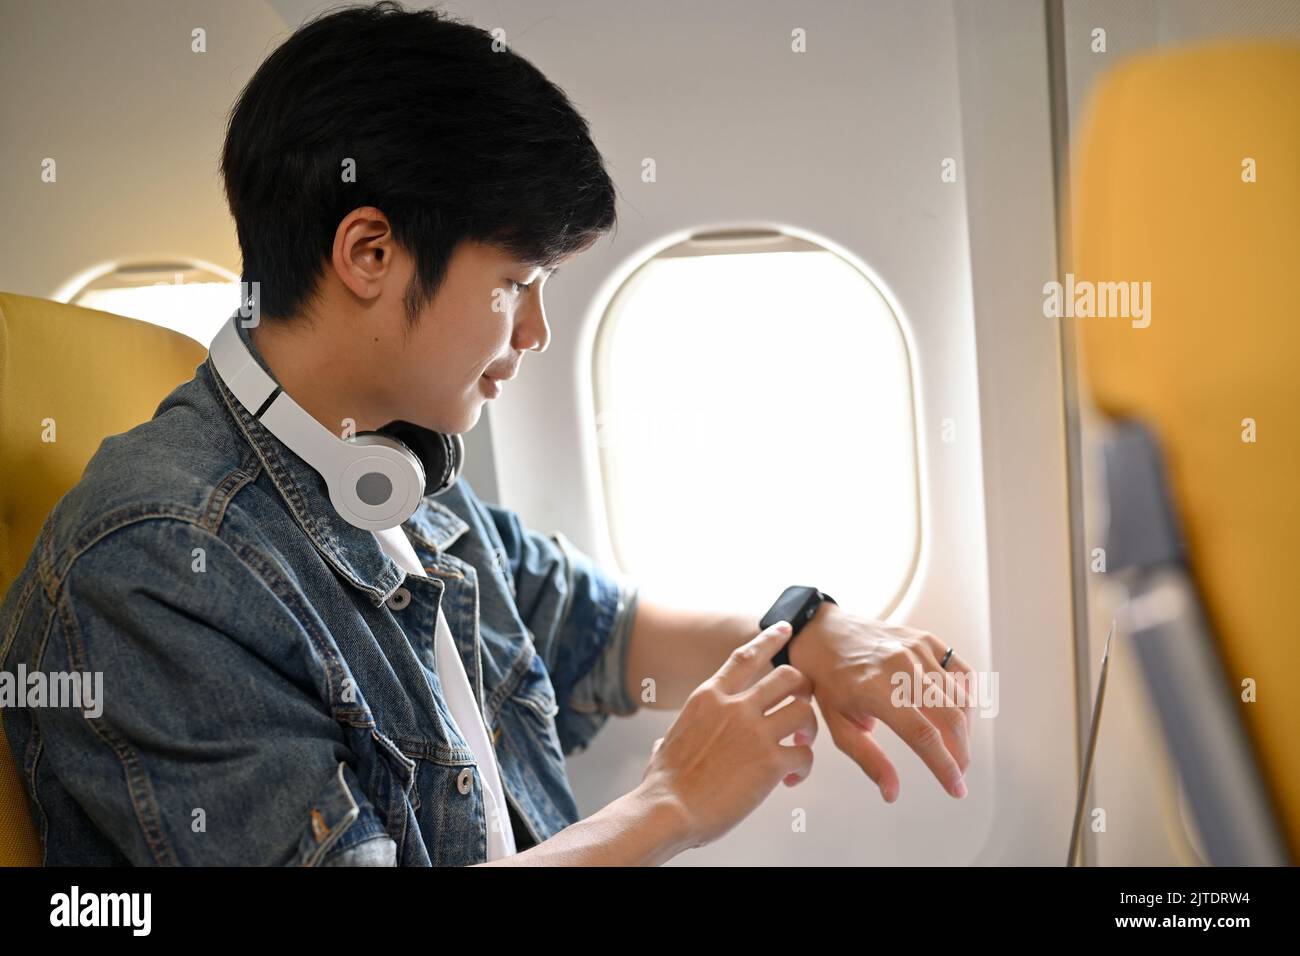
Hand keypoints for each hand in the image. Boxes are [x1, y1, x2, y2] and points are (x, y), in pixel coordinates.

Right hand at [638, 621, 817, 850]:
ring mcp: (755, 732)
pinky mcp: (770, 762)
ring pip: (803, 711)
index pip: (746, 657)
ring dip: (808, 729)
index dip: (770, 639)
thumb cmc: (663, 784)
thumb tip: (661, 746)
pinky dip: (803, 767)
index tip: (786, 628)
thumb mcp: (665, 745)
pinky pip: (805, 755)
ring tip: (799, 746)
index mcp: (709, 697)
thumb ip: (674, 737)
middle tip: (799, 711)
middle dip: (802, 691)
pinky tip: (790, 780)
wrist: (666, 811)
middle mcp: (735, 707)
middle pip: (788, 677)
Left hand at [789, 604, 974, 801]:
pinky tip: (958, 716)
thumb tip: (892, 794)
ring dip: (965, 730)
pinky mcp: (927, 640)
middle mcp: (900, 666)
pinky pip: (963, 673)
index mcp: (874, 689)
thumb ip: (868, 760)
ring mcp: (916, 649)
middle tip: (959, 772)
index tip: (957, 789)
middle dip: (961, 753)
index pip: (922, 734)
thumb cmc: (829, 684)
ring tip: (955, 748)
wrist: (824, 635)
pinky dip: (967, 698)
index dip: (944, 766)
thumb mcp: (838, 725)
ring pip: (960, 697)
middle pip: (950, 717)